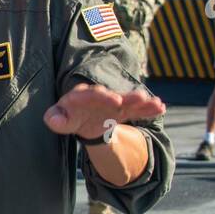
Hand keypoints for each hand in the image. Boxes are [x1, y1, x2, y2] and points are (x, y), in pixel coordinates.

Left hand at [43, 82, 165, 139]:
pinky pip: (137, 109)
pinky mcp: (123, 110)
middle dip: (126, 97)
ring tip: (154, 102)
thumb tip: (53, 119)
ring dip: (141, 101)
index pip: (91, 94)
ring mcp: (114, 103)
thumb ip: (56, 119)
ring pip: (128, 101)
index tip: (115, 100)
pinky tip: (161, 107)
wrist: (83, 119)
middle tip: (138, 98)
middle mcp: (101, 96)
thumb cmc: (69, 116)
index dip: (103, 96)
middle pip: (113, 95)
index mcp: (83, 96)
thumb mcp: (60, 119)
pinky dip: (147, 109)